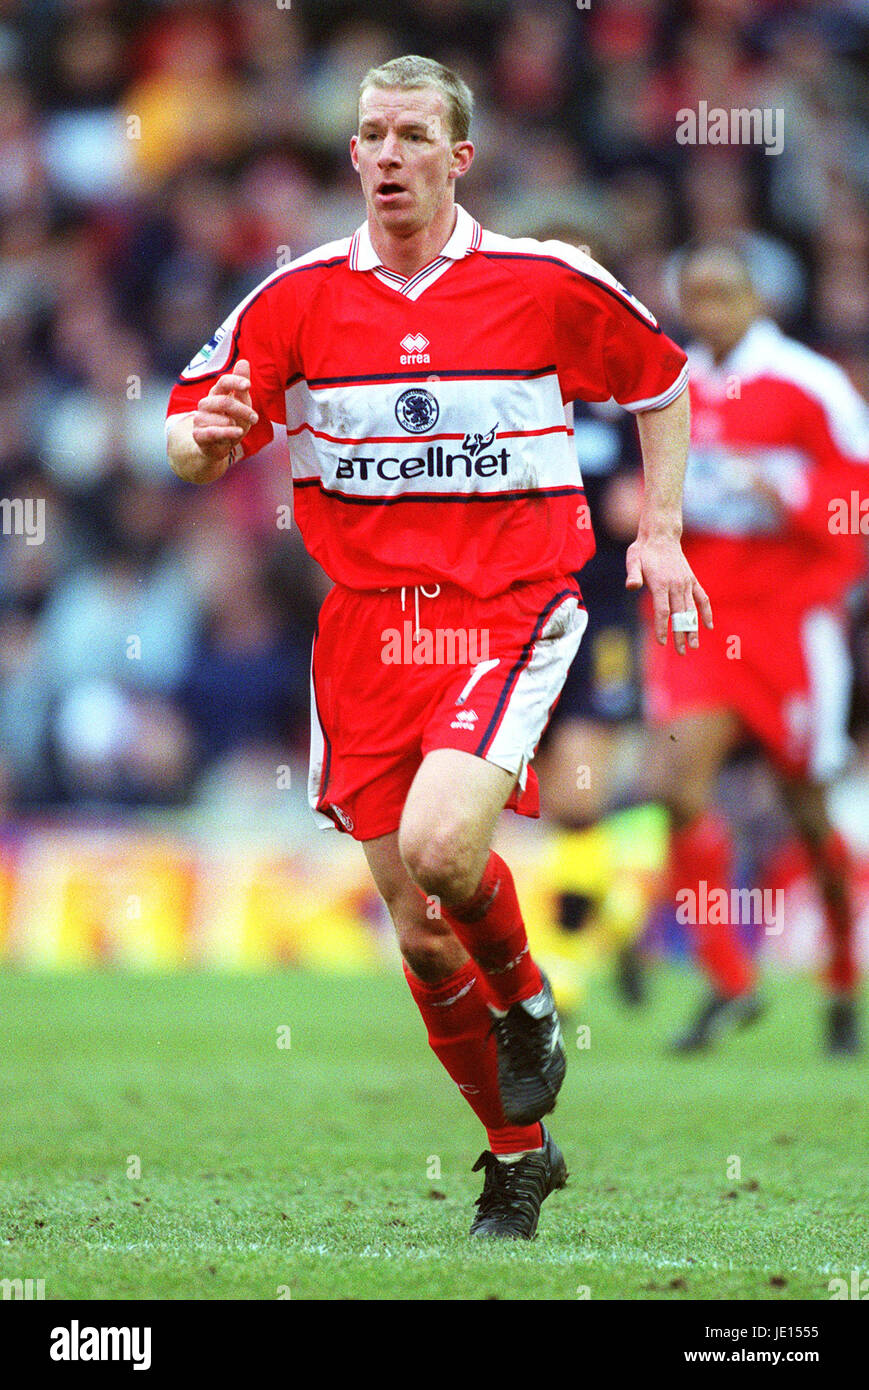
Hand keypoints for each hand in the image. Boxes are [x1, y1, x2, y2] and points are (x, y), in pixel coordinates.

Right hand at [191, 358, 257, 463]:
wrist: (217, 447)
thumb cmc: (231, 423)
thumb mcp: (241, 404)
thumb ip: (241, 387)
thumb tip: (244, 362)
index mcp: (216, 393)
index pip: (223, 382)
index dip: (235, 381)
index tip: (248, 385)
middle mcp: (205, 404)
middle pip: (225, 402)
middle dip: (243, 410)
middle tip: (255, 418)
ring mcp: (200, 419)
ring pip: (221, 418)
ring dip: (236, 425)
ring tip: (238, 431)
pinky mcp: (198, 434)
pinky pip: (213, 432)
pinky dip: (228, 433)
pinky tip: (238, 433)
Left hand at [626, 526, 713, 653]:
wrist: (661, 536)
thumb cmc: (643, 550)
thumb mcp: (633, 559)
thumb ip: (633, 574)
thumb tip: (631, 587)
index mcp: (661, 583)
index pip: (663, 611)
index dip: (663, 627)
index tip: (662, 642)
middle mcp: (676, 585)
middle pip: (679, 615)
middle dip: (680, 634)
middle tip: (682, 652)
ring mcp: (686, 583)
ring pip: (691, 610)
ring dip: (693, 628)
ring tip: (694, 645)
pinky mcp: (692, 580)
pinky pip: (702, 598)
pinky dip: (705, 612)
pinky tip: (708, 626)